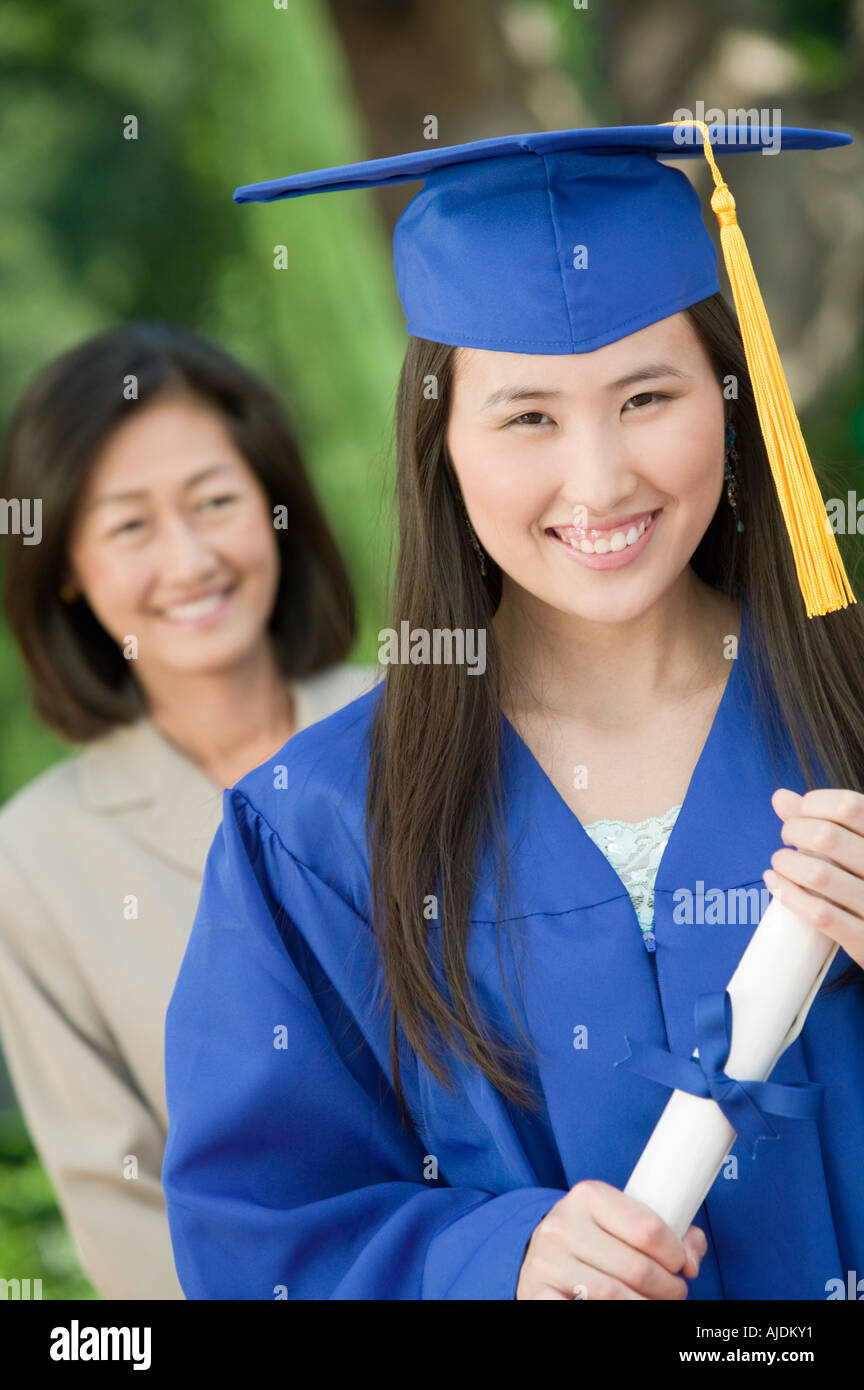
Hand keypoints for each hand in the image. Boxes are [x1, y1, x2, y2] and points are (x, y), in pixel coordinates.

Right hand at [515, 1179, 705, 1299]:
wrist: (543, 1249)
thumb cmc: (596, 1235)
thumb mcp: (623, 1218)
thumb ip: (665, 1230)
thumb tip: (692, 1259)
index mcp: (589, 1196)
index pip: (648, 1229)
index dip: (676, 1254)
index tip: (682, 1265)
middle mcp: (564, 1225)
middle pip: (637, 1269)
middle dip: (668, 1288)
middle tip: (675, 1291)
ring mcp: (548, 1260)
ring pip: (614, 1297)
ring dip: (646, 1305)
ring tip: (654, 1302)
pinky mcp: (537, 1291)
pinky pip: (579, 1310)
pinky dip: (610, 1313)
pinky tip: (623, 1307)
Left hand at [764, 788, 863, 970]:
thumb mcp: (857, 846)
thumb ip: (823, 821)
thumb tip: (780, 797)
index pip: (848, 805)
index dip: (813, 804)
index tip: (801, 814)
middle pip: (827, 836)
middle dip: (794, 831)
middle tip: (788, 838)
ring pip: (818, 875)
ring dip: (786, 863)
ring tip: (779, 862)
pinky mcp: (863, 939)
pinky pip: (820, 914)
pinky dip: (788, 894)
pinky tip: (774, 882)